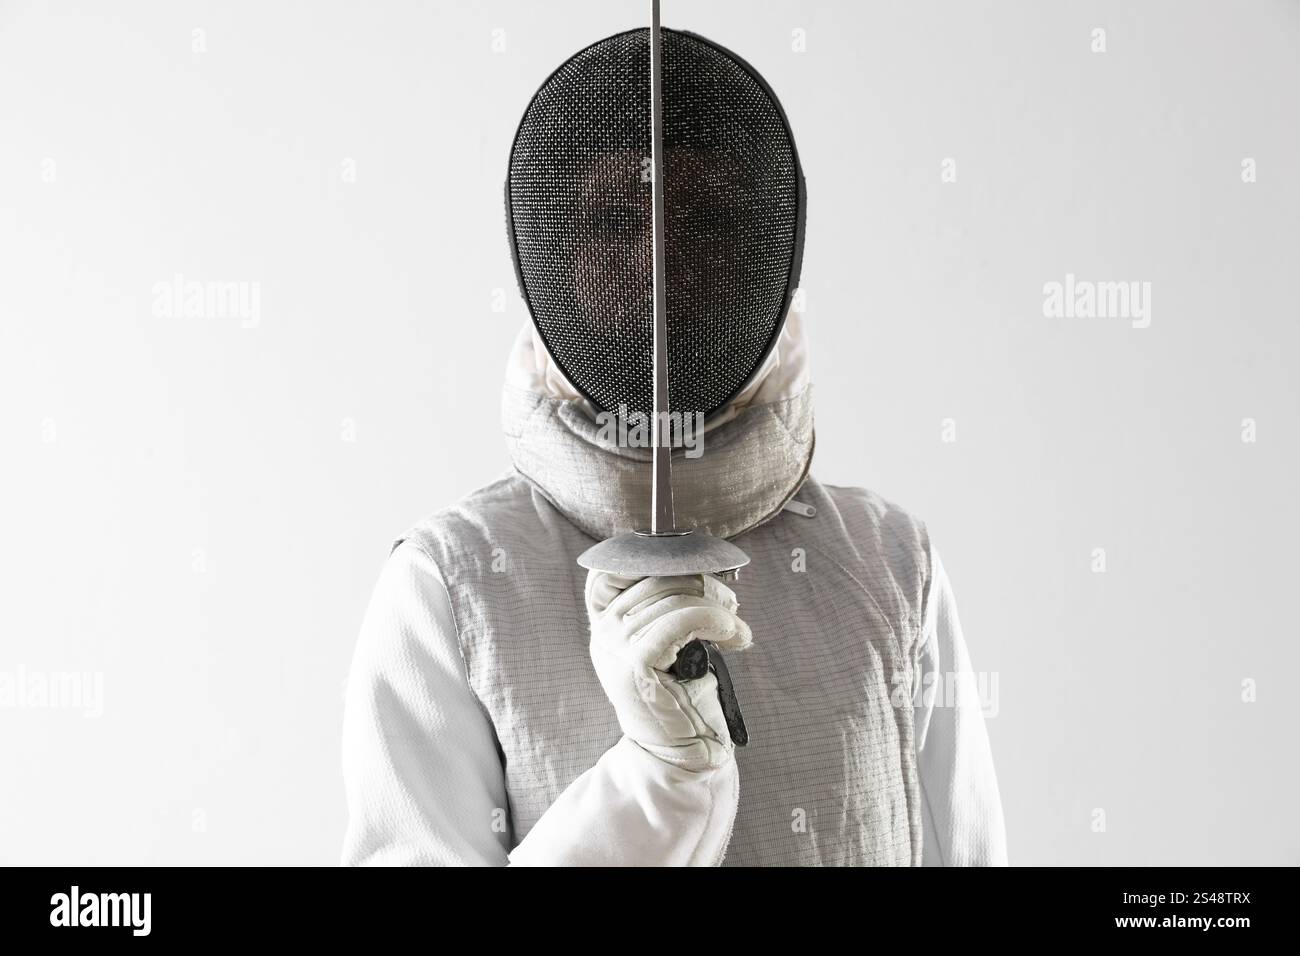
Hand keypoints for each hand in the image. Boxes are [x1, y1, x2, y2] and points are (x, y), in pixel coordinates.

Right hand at [585, 572, 752, 771]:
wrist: (678, 750)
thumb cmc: (679, 695)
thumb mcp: (666, 643)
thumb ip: (665, 608)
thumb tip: (701, 570)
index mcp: (604, 622)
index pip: (613, 568)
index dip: (653, 556)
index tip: (695, 565)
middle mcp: (603, 630)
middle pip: (656, 577)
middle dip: (703, 583)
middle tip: (731, 605)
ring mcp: (615, 645)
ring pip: (674, 596)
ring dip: (717, 607)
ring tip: (737, 628)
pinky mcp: (636, 662)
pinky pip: (682, 620)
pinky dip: (714, 620)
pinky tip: (734, 634)